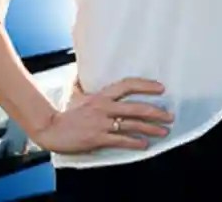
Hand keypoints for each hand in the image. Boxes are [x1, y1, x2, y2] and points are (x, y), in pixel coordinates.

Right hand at [30, 77, 172, 153]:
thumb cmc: (65, 113)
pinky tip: (144, 145)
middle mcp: (104, 107)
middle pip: (136, 107)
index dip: (145, 85)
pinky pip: (121, 140)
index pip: (127, 85)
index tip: (160, 88)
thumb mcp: (77, 94)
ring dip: (150, 129)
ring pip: (132, 125)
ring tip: (163, 131)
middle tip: (170, 116)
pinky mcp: (98, 138)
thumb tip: (82, 75)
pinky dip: (135, 143)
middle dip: (156, 112)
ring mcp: (102, 123)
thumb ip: (84, 85)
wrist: (52, 129)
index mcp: (101, 95)